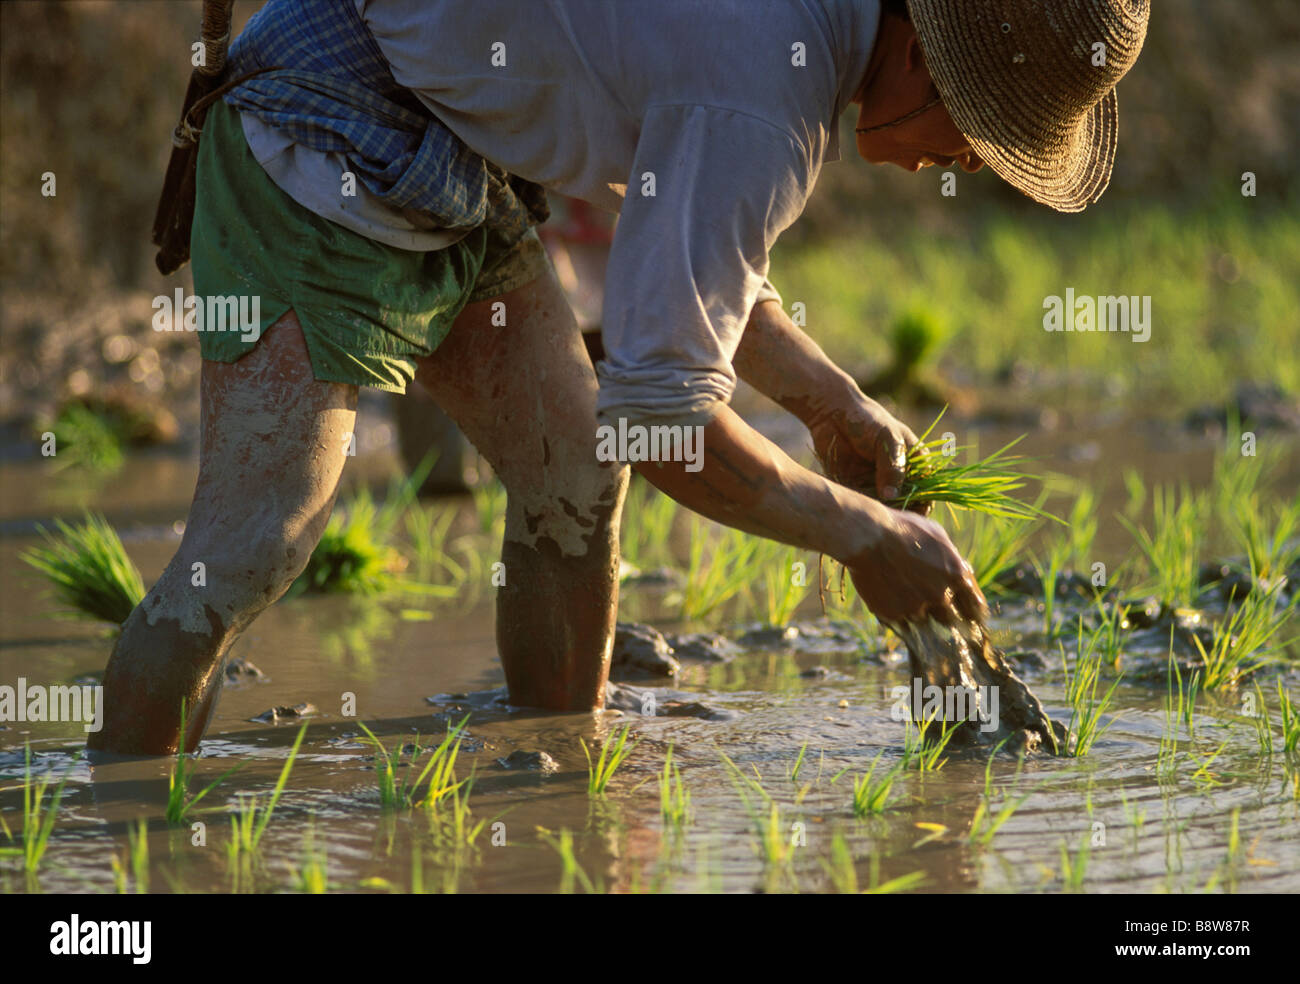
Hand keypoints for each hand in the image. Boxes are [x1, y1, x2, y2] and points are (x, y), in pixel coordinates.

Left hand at [808, 388, 930, 514]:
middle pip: (905, 505)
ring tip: (874, 509)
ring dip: (880, 512)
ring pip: (883, 508)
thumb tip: (892, 496)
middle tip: (890, 514)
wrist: (834, 413)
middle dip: (899, 512)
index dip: (923, 504)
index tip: (914, 511)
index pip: (927, 491)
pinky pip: (862, 504)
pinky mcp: (855, 487)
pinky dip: (862, 508)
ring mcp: (877, 484)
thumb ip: (893, 467)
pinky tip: (859, 506)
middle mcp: (897, 477)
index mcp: (915, 464)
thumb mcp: (888, 439)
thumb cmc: (869, 420)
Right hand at [845, 505, 987, 626]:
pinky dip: (896, 612)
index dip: (973, 614)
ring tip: (901, 595)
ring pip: (922, 622)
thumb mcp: (937, 536)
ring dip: (916, 613)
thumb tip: (962, 572)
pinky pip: (899, 622)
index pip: (975, 608)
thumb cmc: (903, 529)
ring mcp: (915, 609)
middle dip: (943, 613)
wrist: (867, 536)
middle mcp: (940, 597)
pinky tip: (887, 594)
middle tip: (930, 604)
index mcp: (956, 576)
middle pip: (949, 620)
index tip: (970, 618)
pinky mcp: (892, 615)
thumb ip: (952, 559)